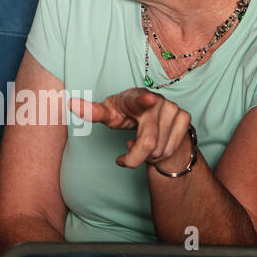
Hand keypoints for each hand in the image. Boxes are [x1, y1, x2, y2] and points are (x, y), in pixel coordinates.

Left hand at [71, 89, 193, 169]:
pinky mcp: (185, 117)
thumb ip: (92, 112)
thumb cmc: (125, 112)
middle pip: (148, 143)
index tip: (149, 100)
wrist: (151, 112)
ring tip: (140, 145)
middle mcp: (157, 101)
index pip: (139, 100)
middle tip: (124, 158)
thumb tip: (71, 103)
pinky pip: (173, 149)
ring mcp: (173, 108)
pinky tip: (155, 144)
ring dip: (148, 157)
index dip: (144, 101)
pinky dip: (160, 154)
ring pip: (161, 150)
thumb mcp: (108, 113)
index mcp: (134, 98)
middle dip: (135, 157)